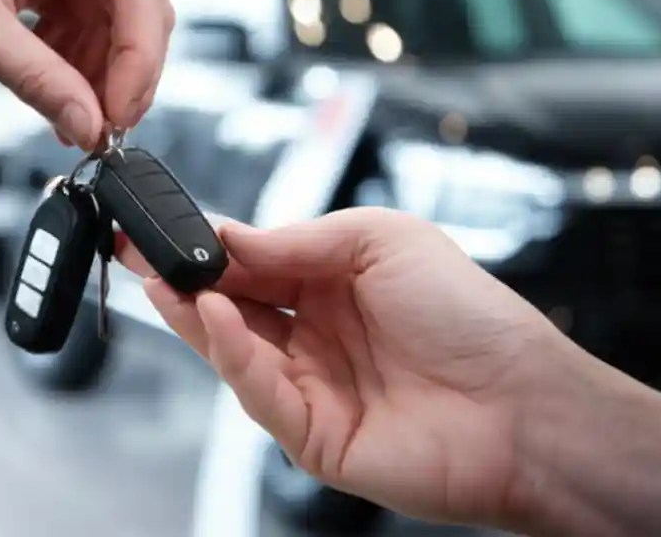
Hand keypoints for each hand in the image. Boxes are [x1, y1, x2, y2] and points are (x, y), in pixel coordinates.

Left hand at [0, 0, 172, 149]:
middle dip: (122, 74)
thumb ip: (36, 79)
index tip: (118, 117)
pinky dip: (70, 57)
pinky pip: (78, 15)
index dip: (138, 65)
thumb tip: (86, 125)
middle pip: (134, 9)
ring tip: (68, 117)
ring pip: (109, 19)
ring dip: (94, 72)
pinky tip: (52, 89)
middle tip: (100, 129)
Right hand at [119, 208, 567, 528]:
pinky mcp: (313, 437)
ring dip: (194, 316)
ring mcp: (312, 388)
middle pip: (231, 307)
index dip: (205, 246)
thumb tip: (231, 237)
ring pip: (234, 351)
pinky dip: (233, 356)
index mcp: (332, 285)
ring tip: (162, 279)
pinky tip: (214, 317)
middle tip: (136, 249)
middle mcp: (316, 336)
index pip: (251, 263)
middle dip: (181, 279)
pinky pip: (261, 394)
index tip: (162, 224)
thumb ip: (297, 238)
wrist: (524, 404)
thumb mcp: (381, 239)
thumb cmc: (471, 317)